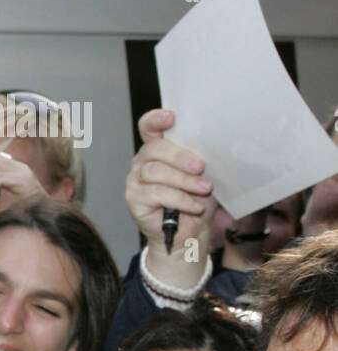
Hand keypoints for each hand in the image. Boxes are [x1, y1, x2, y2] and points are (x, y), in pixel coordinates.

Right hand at [125, 108, 216, 280]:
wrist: (190, 232)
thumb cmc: (197, 199)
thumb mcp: (204, 173)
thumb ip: (201, 156)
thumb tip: (217, 142)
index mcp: (158, 148)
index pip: (149, 127)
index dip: (156, 119)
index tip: (171, 117)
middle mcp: (142, 161)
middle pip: (154, 149)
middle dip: (180, 156)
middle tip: (201, 166)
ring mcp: (135, 180)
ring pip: (156, 172)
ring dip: (184, 181)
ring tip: (204, 189)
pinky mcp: (134, 200)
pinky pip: (156, 194)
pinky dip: (179, 199)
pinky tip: (194, 205)